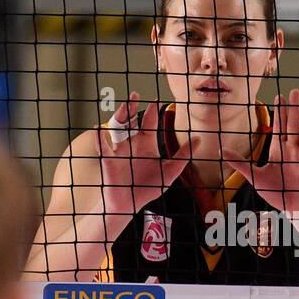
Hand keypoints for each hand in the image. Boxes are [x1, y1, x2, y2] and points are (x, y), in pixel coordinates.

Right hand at [98, 94, 195, 215]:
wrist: (131, 203)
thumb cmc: (149, 187)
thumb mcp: (170, 171)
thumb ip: (183, 155)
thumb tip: (199, 139)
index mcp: (146, 144)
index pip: (149, 124)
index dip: (151, 112)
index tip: (154, 101)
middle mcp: (132, 144)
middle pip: (131, 121)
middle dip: (132, 108)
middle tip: (135, 95)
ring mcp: (119, 151)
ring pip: (117, 130)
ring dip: (119, 117)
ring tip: (123, 107)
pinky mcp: (109, 162)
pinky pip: (103, 148)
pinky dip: (100, 139)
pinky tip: (99, 129)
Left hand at [227, 90, 298, 215]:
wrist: (293, 208)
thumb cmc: (276, 192)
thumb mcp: (254, 176)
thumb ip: (239, 162)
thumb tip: (220, 151)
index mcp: (279, 151)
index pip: (279, 127)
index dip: (280, 112)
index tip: (280, 96)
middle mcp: (292, 151)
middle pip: (293, 125)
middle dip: (294, 109)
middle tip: (295, 91)